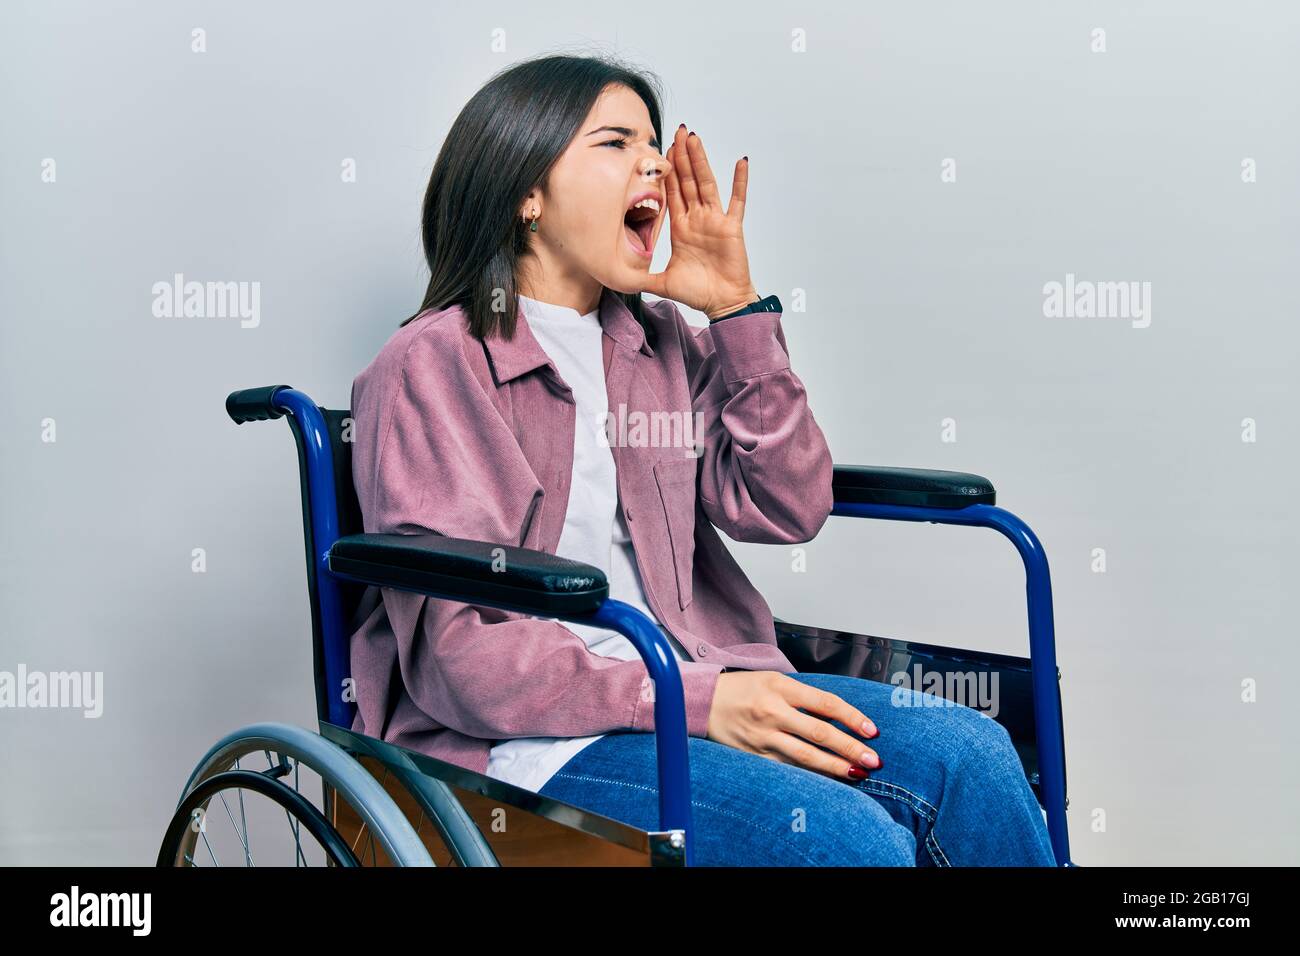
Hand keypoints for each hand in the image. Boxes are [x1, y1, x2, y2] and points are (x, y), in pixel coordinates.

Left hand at [637, 125, 758, 319]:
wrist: (722, 304)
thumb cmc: (697, 293)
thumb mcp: (661, 283)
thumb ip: (641, 279)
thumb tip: (617, 283)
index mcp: (681, 228)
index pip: (671, 194)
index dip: (666, 173)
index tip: (660, 152)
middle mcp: (697, 219)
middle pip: (687, 181)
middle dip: (681, 157)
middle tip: (676, 131)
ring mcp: (715, 220)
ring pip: (705, 183)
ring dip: (700, 160)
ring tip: (693, 138)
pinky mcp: (731, 227)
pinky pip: (737, 200)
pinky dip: (740, 181)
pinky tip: (741, 161)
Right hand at [706, 671, 882, 781]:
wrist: (703, 703)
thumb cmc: (742, 689)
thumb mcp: (773, 679)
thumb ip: (803, 696)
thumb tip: (838, 716)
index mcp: (780, 687)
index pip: (826, 703)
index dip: (852, 717)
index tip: (872, 731)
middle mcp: (772, 712)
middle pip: (820, 733)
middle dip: (850, 748)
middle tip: (873, 759)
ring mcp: (763, 736)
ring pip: (806, 756)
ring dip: (835, 767)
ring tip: (857, 773)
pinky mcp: (755, 755)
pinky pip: (788, 768)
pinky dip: (810, 775)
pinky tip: (827, 779)